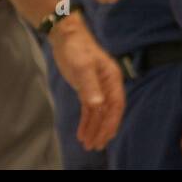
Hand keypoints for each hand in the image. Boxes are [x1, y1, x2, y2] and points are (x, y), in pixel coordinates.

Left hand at [49, 17, 124, 149]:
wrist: (65, 35)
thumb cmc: (76, 47)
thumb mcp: (82, 66)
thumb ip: (89, 86)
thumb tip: (98, 105)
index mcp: (112, 78)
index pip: (116, 105)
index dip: (112, 122)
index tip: (105, 136)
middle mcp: (108, 84)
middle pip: (108, 112)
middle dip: (102, 130)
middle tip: (95, 146)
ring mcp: (98, 87)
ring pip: (98, 112)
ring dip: (94, 128)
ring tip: (88, 144)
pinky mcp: (87, 88)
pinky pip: (89, 109)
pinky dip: (86, 121)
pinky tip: (82, 132)